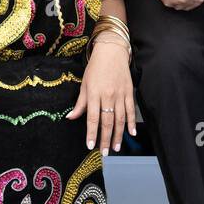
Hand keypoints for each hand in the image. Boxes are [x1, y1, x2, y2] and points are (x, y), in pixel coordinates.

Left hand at [67, 38, 136, 155]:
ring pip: (120, 118)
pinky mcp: (129, 92)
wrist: (112, 51)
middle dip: (105, 139)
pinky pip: (130, 110)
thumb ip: (80, 103)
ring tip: (115, 147)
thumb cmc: (95, 67)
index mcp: (94, 93)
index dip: (92, 133)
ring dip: (118, 134)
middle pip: (107, 121)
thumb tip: (71, 117)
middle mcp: (108, 95)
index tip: (90, 145)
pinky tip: (131, 133)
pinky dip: (131, 122)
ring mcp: (120, 94)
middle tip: (104, 152)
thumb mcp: (84, 83)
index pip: (92, 117)